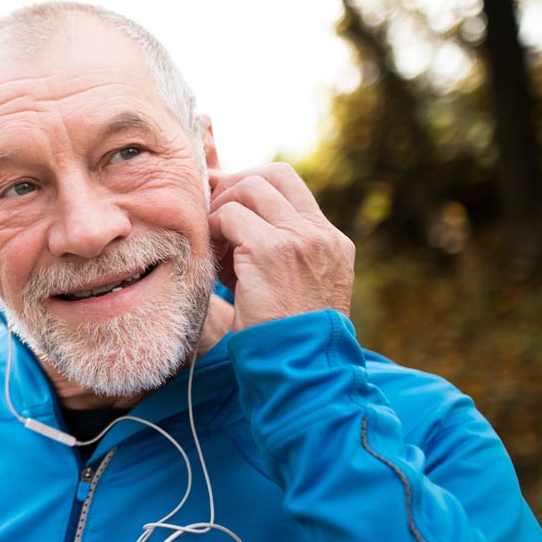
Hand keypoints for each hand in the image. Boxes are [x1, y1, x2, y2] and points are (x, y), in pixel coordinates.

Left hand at [207, 163, 353, 332]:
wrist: (302, 367)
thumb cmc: (287, 336)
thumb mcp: (292, 288)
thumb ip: (273, 252)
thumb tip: (228, 222)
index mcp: (331, 242)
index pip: (291, 186)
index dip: (253, 184)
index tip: (226, 202)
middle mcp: (321, 234)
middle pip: (273, 174)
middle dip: (235, 184)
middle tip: (210, 209)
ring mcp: (301, 239)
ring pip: (251, 188)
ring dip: (222, 207)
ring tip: (212, 237)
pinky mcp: (274, 251)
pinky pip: (232, 217)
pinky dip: (215, 227)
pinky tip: (212, 253)